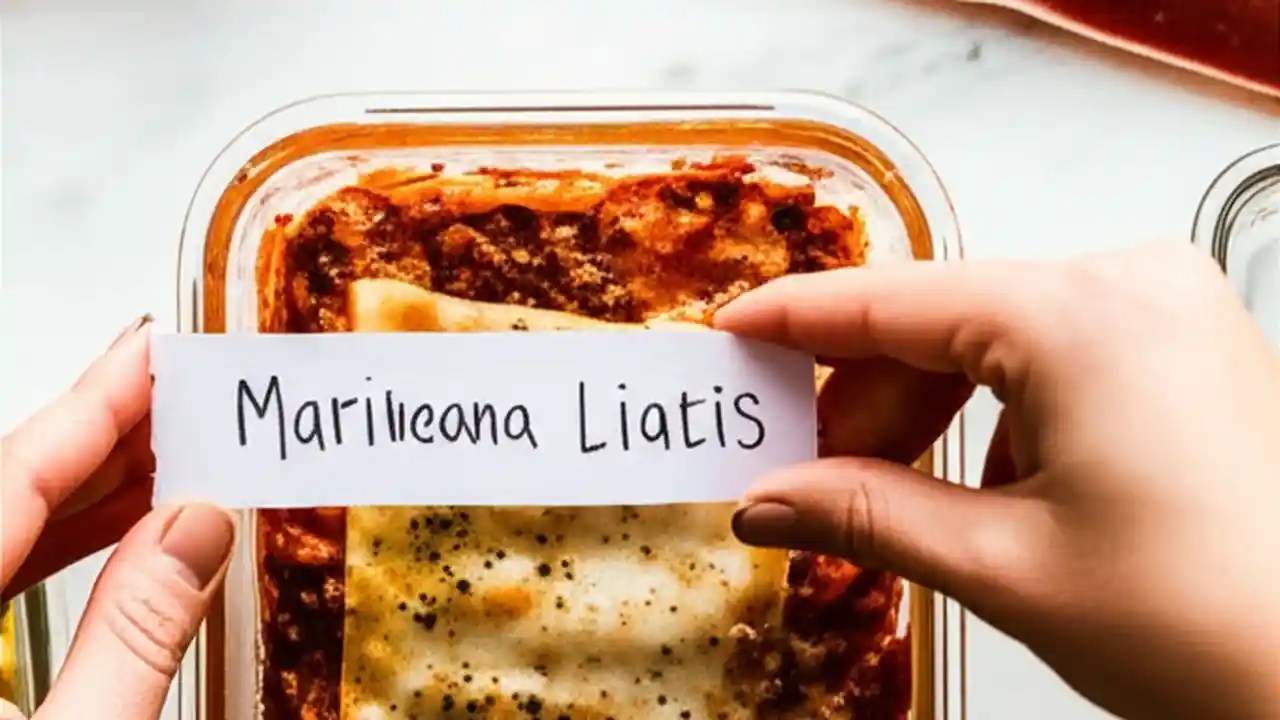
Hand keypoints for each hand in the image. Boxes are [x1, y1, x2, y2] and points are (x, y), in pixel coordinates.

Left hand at [1, 316, 234, 719]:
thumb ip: (136, 635)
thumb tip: (203, 530)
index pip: (11, 472)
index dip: (92, 402)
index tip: (157, 349)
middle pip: (7, 485)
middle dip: (105, 438)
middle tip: (192, 397)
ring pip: (5, 525)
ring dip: (93, 492)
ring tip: (180, 457)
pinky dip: (64, 548)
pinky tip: (130, 535)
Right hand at [718, 242, 1279, 719]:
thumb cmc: (1202, 622)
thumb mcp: (1003, 565)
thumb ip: (865, 514)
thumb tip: (764, 499)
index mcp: (1081, 318)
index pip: (896, 301)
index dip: (799, 320)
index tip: (732, 330)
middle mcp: (1130, 285)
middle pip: (944, 323)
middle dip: (865, 400)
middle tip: (804, 470)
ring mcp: (1167, 310)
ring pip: (995, 341)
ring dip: (928, 412)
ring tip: (889, 493)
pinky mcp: (1183, 346)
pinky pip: (1051, 357)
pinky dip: (995, 414)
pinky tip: (982, 488)